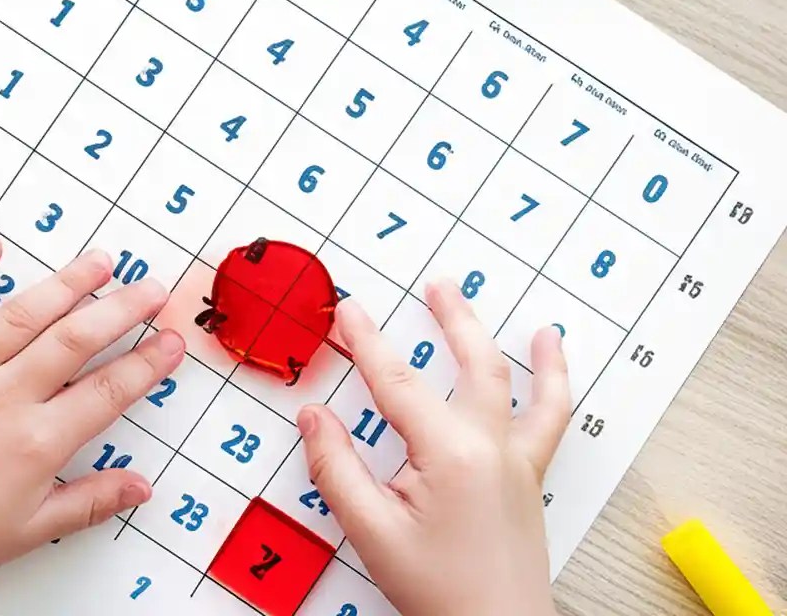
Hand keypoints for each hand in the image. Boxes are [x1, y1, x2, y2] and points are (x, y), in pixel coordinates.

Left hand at [0, 237, 183, 603]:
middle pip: (76, 340)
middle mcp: (4, 401)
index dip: (146, 364)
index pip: (109, 392)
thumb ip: (91, 501)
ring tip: (99, 261)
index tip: (170, 342)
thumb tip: (139, 488)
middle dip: (121, 309)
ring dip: (66, 283)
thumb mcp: (31, 529)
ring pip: (24, 315)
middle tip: (150, 289)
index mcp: (37, 444)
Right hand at [298, 280, 569, 615]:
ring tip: (519, 317)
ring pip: (521, 386)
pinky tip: (554, 362)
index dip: (368, 342)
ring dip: (517, 345)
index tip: (350, 312)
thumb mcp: (372, 532)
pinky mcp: (528, 478)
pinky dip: (556, 384)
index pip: (397, 382)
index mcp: (450, 455)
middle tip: (435, 287)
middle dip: (451, 319)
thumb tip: (315, 419)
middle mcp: (492, 449)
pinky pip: (551, 418)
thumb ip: (338, 469)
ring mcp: (517, 462)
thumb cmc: (442, 593)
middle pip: (472, 364)